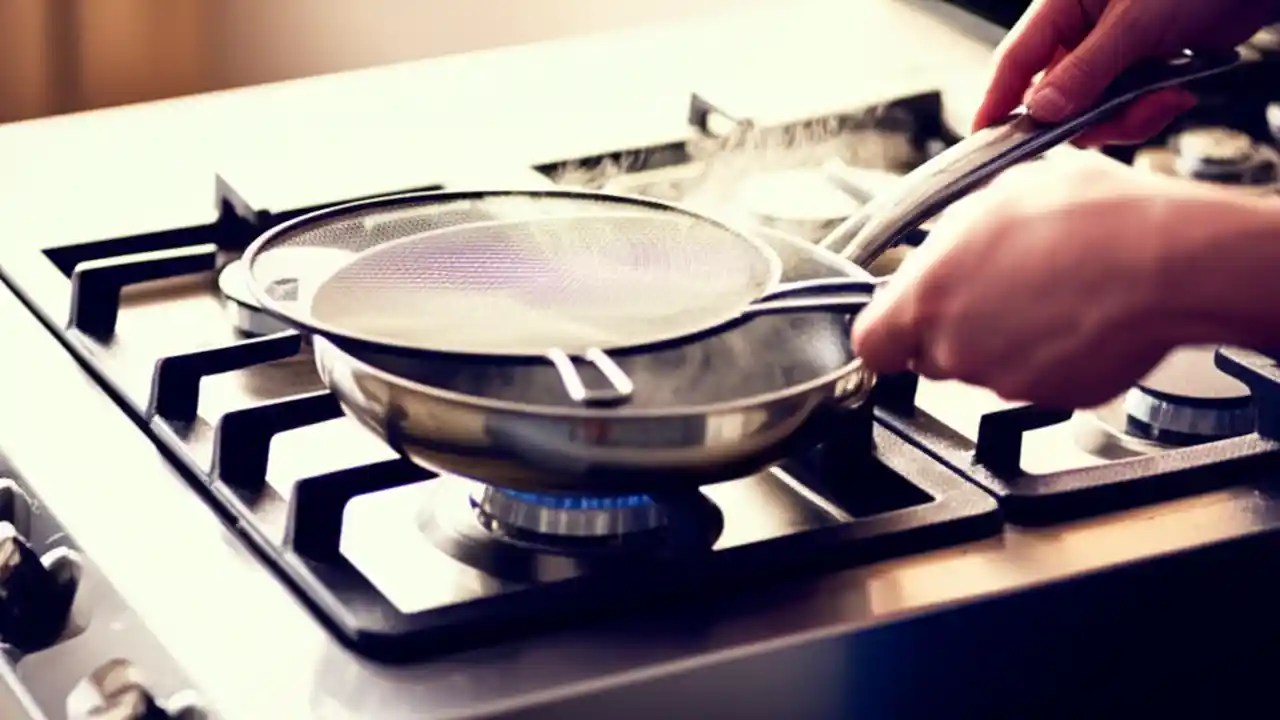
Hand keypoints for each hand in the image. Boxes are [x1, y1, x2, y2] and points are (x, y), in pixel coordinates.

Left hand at [848, 155, 1245, 408]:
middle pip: (931, 355)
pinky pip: (1035, 378)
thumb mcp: (999, 195)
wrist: (1167, 261)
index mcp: (927, 297)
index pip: (872, 345)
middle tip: (997, 290)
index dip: (889, 334)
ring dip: (1005, 339)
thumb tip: (946, 245)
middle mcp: (956, 348)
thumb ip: (952, 236)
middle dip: (955, 329)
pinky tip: (1074, 316)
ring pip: (984, 367)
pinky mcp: (1050, 397)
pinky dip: (1048, 356)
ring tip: (1047, 293)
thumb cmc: (1088, 219)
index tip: (904, 323)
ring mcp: (1003, 379)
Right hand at [973, 0, 1278, 145]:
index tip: (985, 140)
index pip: (1014, 62)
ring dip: (1127, 117)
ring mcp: (1112, 52)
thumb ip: (1085, 70)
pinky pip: (1127, 109)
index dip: (997, 102)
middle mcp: (1081, 31)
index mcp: (1062, 6)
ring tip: (1163, 99)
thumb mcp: (1135, 23)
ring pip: (1092, 111)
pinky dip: (1150, 111)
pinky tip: (1178, 93)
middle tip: (1118, 119)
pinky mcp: (1142, 68)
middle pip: (1055, 97)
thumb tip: (1042, 110)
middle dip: (1088, 118)